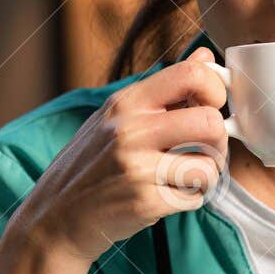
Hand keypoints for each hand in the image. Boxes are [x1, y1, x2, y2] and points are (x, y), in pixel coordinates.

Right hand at [13, 46, 229, 264]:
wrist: (55, 216)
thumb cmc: (91, 163)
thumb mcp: (117, 116)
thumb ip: (165, 89)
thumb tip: (205, 57)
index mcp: (126, 102)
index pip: (192, 74)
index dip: (215, 91)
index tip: (210, 108)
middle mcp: (131, 130)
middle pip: (211, 122)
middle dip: (219, 141)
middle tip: (206, 151)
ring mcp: (137, 167)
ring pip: (209, 166)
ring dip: (206, 177)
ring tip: (185, 178)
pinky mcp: (144, 202)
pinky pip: (194, 198)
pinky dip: (189, 200)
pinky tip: (167, 197)